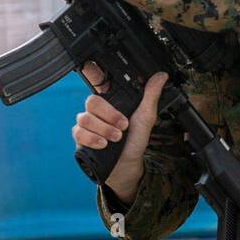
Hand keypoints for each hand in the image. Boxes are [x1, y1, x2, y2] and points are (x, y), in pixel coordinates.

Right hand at [72, 66, 168, 204]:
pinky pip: (78, 133)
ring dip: (104, 130)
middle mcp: (96, 111)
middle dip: (109, 116)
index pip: (99, 86)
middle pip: (91, 102)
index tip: (107, 86)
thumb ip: (151, 95)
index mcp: (111, 102)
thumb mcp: (146, 117)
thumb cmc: (136, 139)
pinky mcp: (80, 138)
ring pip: (85, 119)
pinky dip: (93, 139)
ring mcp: (86, 124)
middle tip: (123, 126)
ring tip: (116, 139)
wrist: (128, 163)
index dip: (95, 77)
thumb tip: (161, 76)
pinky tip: (103, 145)